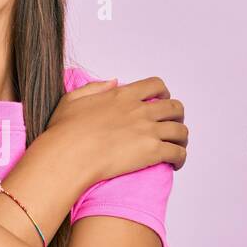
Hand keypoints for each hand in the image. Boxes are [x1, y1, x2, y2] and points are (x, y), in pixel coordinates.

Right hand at [45, 76, 187, 183]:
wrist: (68, 155)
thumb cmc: (64, 132)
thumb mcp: (72, 99)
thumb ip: (95, 87)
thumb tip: (114, 82)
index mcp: (123, 96)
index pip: (156, 85)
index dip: (163, 93)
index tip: (162, 101)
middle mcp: (140, 110)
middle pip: (174, 107)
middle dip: (177, 116)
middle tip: (172, 125)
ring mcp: (148, 130)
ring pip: (181, 131)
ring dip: (181, 138)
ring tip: (176, 146)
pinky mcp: (152, 152)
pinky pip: (178, 152)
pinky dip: (180, 157)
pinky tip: (175, 164)